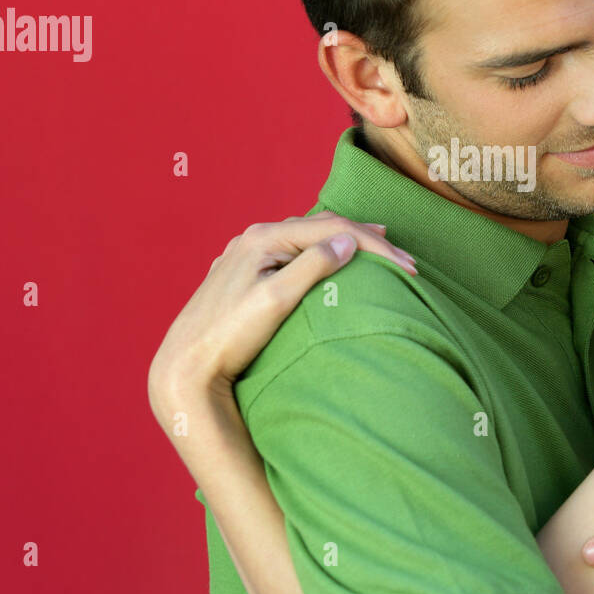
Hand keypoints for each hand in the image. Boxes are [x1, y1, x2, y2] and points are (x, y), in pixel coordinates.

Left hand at [148, 212, 415, 418]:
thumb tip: (347, 241)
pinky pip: (292, 252)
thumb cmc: (230, 336)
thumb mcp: (276, 300)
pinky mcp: (244, 275)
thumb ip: (312, 266)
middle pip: (320, 227)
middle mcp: (253, 239)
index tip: (407, 266)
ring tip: (373, 245)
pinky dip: (320, 252)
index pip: (332, 229)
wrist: (186, 366)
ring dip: (342, 242)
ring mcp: (247, 256)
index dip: (374, 245)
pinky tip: (329, 258)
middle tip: (400, 253)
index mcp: (263, 239)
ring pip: (306, 238)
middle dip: (363, 237)